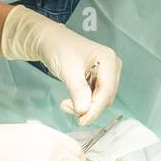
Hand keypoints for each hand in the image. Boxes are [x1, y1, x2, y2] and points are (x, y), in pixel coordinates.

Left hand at [0, 5, 121, 124]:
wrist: (49, 41)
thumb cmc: (59, 49)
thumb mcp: (68, 71)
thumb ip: (78, 92)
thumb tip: (85, 112)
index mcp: (109, 60)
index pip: (107, 90)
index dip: (95, 108)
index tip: (82, 120)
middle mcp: (111, 67)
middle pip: (105, 97)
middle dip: (88, 107)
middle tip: (67, 107)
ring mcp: (105, 74)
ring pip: (100, 100)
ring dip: (84, 106)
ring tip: (65, 103)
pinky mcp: (97, 80)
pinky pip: (93, 98)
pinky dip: (82, 103)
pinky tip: (69, 101)